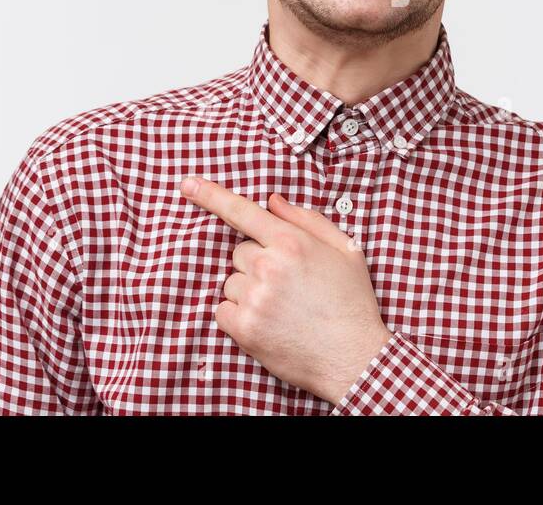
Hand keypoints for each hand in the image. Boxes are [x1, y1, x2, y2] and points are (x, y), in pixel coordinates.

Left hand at [179, 176, 393, 404]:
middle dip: (257, 263)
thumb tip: (272, 202)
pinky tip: (268, 323)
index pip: (242, 211)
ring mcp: (254, 298)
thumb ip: (306, 219)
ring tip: (282, 308)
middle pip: (239, 253)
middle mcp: (268, 266)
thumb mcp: (344, 250)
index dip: (211, 195)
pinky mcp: (244, 328)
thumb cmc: (352, 302)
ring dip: (248, 291)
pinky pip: (222, 310)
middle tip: (286, 284)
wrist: (354, 357)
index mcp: (291, 242)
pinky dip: (238, 316)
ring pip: (231, 282)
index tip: (187, 184)